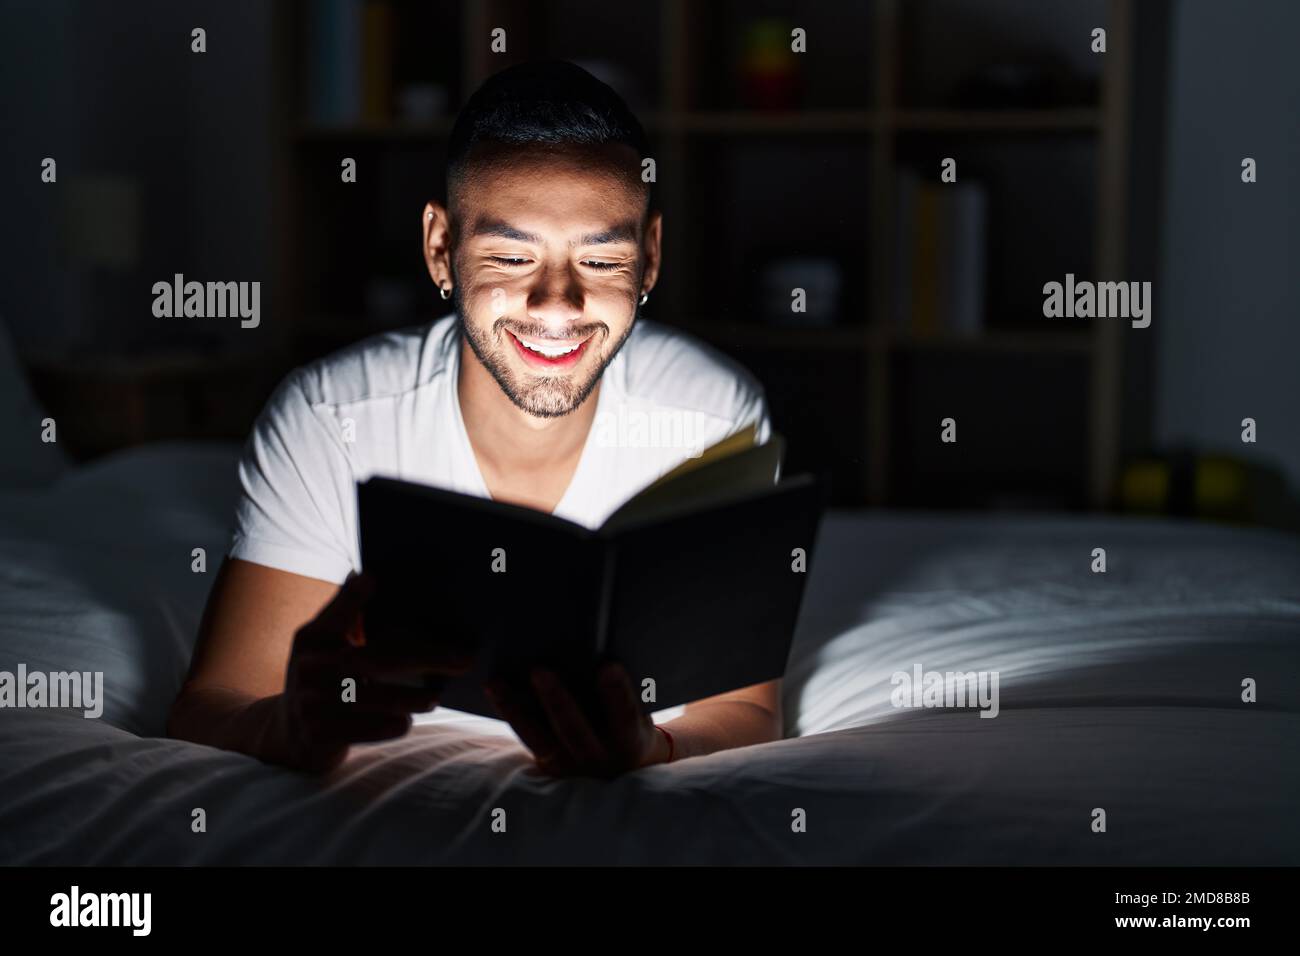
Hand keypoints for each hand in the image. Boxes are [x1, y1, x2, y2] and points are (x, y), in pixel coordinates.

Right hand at [278, 571, 472, 771]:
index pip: (336, 614)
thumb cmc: (321, 680)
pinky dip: (391, 725)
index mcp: (312, 639)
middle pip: (374, 659)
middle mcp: (309, 669)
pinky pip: (366, 729)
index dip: (352, 597)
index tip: (375, 578)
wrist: (286, 735)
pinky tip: (405, 721)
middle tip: (462, 660)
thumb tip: (367, 575)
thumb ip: (344, 613)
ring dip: (411, 697)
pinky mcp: (320, 734)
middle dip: (424, 658)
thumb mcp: (321, 645)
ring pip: (374, 698)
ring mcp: (311, 703)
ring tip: (434, 697)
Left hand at [483, 661, 667, 777]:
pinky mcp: (549, 763)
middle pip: (574, 730)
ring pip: (540, 738)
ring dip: (518, 708)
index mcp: (629, 742)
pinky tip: (494, 687)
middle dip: (556, 700)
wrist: (625, 766)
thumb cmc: (629, 722)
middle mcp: (598, 758)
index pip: (624, 716)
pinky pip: (525, 736)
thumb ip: (619, 691)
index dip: (616, 692)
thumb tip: (592, 647)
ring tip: (498, 681)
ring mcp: (570, 765)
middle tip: (539, 669)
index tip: (608, 665)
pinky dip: (509, 711)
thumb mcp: (637, 711)